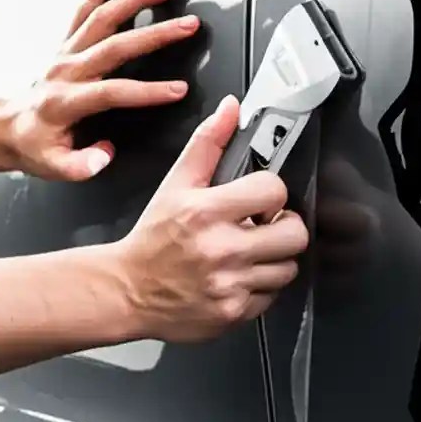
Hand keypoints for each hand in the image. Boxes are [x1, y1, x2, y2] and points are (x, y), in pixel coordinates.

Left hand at [0, 0, 198, 180]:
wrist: (6, 127)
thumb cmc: (34, 146)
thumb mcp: (54, 167)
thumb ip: (80, 165)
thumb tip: (103, 157)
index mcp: (66, 102)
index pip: (112, 92)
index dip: (147, 91)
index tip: (178, 89)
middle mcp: (66, 71)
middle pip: (114, 46)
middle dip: (155, 34)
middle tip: (187, 26)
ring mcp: (66, 54)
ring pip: (101, 20)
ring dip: (134, 1)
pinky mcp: (66, 45)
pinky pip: (82, 12)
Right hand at [111, 95, 309, 341]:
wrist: (125, 291)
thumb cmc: (153, 237)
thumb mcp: (176, 184)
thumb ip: (208, 144)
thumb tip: (232, 109)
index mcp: (208, 212)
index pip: (275, 191)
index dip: (270, 193)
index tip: (259, 200)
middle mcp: (222, 250)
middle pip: (295, 234)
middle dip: (284, 228)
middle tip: (265, 227)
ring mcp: (230, 285)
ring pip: (288, 267)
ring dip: (275, 259)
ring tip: (251, 253)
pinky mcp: (233, 313)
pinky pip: (272, 296)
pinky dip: (261, 287)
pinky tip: (239, 277)